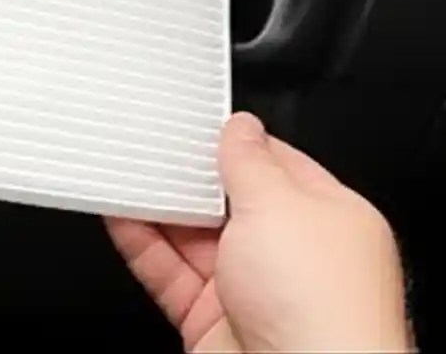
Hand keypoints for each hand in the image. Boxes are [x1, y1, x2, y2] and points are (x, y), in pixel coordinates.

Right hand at [106, 112, 410, 351]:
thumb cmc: (325, 309)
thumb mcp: (282, 205)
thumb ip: (251, 162)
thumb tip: (239, 128)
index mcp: (328, 218)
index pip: (276, 165)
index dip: (234, 143)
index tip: (196, 124)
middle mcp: (291, 256)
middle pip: (227, 201)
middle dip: (189, 177)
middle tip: (151, 146)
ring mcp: (250, 290)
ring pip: (192, 237)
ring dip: (157, 207)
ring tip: (122, 171)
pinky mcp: (210, 320)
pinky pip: (167, 272)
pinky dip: (139, 243)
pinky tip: (118, 214)